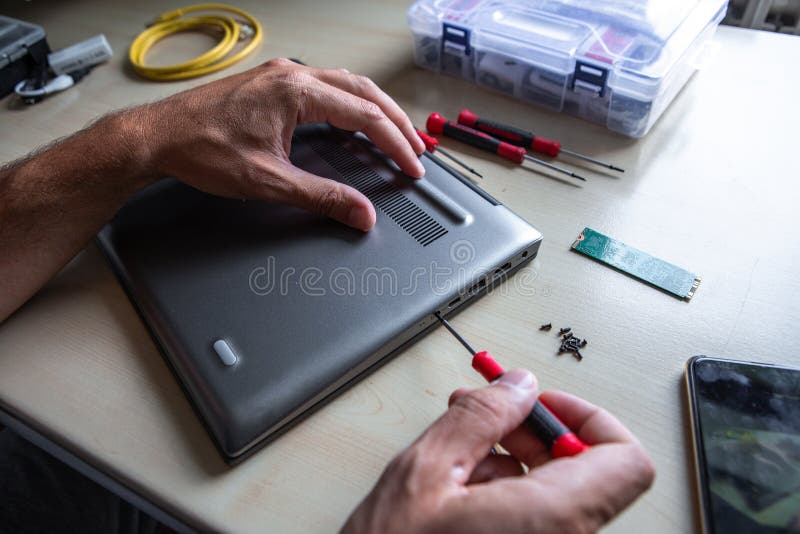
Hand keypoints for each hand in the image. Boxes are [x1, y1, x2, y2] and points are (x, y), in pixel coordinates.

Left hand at [138, 58, 425, 230]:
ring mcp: (281, 76)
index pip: (365, 116)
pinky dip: (349, 104)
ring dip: (374, 110)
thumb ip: (321, 196)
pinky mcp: (271, 83)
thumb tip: (360, 212)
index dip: (396, 143)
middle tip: (417, 147)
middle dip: (395, 121)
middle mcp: (292, 75)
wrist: (158, 137)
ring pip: (346, 84)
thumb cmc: (202, 150)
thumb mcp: (268, 181)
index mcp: (296, 92)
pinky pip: (324, 86)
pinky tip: (350, 121)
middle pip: (364, 92)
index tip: (413, 164)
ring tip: (394, 134)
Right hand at [342, 369, 654, 533]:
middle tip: (487, 413)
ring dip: (507, 458)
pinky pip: (532, 513)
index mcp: (552, 519)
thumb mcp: (427, 471)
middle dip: (532, 431)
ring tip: (454, 453)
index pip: (626, 461)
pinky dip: (499, 488)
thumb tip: (517, 386)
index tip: (540, 402)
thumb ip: (481, 418)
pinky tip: (453, 486)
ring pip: (552, 490)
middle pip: (586, 468)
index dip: (588, 418)